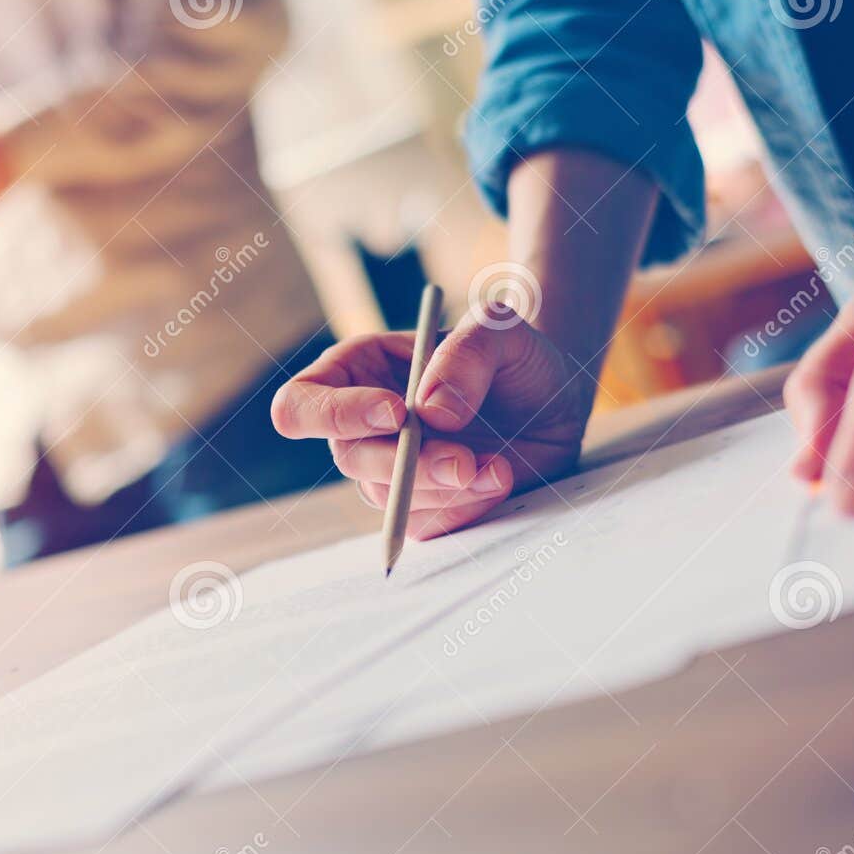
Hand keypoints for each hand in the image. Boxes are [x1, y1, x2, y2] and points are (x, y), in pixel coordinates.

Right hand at [271, 312, 592, 537]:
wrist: (554, 402)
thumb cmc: (514, 356)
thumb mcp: (500, 329)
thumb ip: (468, 352)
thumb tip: (431, 412)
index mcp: (356, 371)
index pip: (299, 404)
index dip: (334, 414)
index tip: (396, 412)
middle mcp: (362, 426)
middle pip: (348, 458)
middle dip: (408, 462)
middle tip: (464, 459)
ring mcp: (390, 472)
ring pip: (388, 497)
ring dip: (446, 487)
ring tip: (500, 465)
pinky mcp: (423, 508)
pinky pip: (425, 524)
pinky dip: (466, 508)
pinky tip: (500, 478)